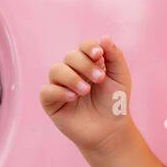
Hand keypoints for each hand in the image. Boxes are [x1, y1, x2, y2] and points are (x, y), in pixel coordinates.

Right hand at [40, 35, 132, 153]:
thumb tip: (104, 37)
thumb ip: (114, 56)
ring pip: (55, 70)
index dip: (89, 47)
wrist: (110, 130)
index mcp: (89, 63)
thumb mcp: (120, 76)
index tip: (98, 54)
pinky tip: (73, 98)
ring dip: (72, 77)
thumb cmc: (115, 102)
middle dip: (85, 65)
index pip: (83, 47)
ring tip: (86, 91)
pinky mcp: (52, 102)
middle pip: (70, 56)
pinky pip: (46, 90)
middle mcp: (73, 72)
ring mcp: (61, 86)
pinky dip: (59, 91)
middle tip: (100, 79)